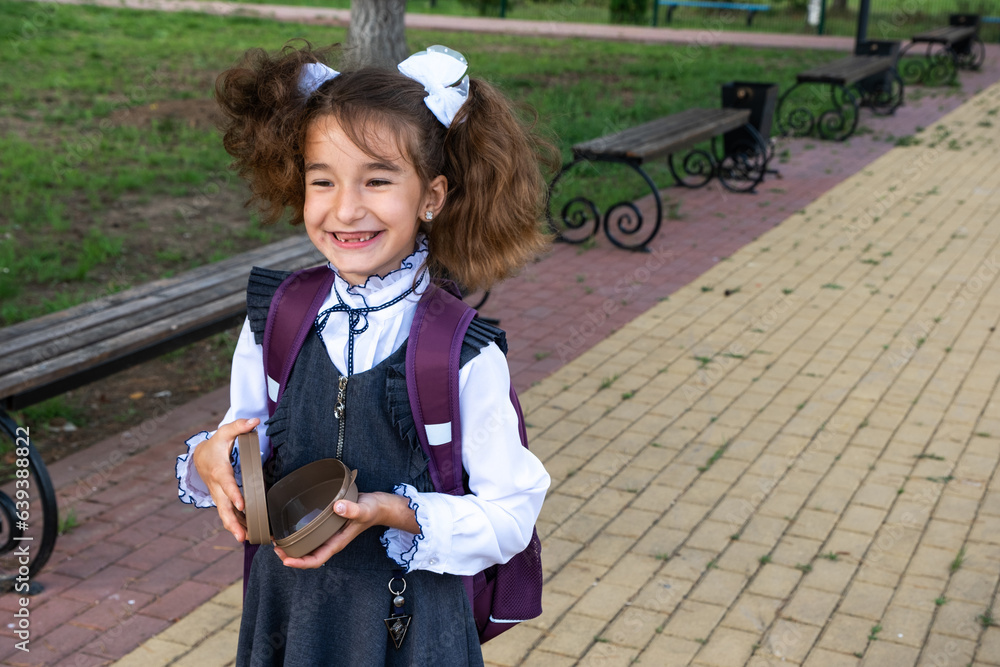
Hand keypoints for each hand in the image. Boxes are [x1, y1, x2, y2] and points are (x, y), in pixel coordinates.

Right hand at [192, 417, 259, 542]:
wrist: (200, 456)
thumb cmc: (215, 445)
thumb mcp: (225, 432)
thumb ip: (239, 426)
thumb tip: (255, 421)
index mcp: (220, 471)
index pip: (227, 485)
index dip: (234, 494)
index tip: (241, 505)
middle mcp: (218, 488)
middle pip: (223, 508)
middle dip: (231, 522)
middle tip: (241, 536)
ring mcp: (219, 496)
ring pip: (224, 515)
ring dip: (234, 528)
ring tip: (245, 539)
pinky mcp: (222, 500)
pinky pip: (228, 515)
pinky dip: (236, 525)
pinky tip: (247, 534)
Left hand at [275, 491, 417, 568]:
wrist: (380, 505)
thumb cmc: (373, 510)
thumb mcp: (364, 509)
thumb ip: (352, 510)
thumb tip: (337, 507)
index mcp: (337, 543)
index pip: (316, 560)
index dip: (300, 563)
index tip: (285, 560)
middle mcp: (331, 541)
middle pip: (307, 556)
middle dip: (290, 555)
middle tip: (275, 546)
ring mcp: (329, 534)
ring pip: (307, 547)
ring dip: (292, 546)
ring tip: (278, 538)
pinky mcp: (327, 525)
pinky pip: (310, 535)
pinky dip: (298, 534)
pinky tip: (291, 526)